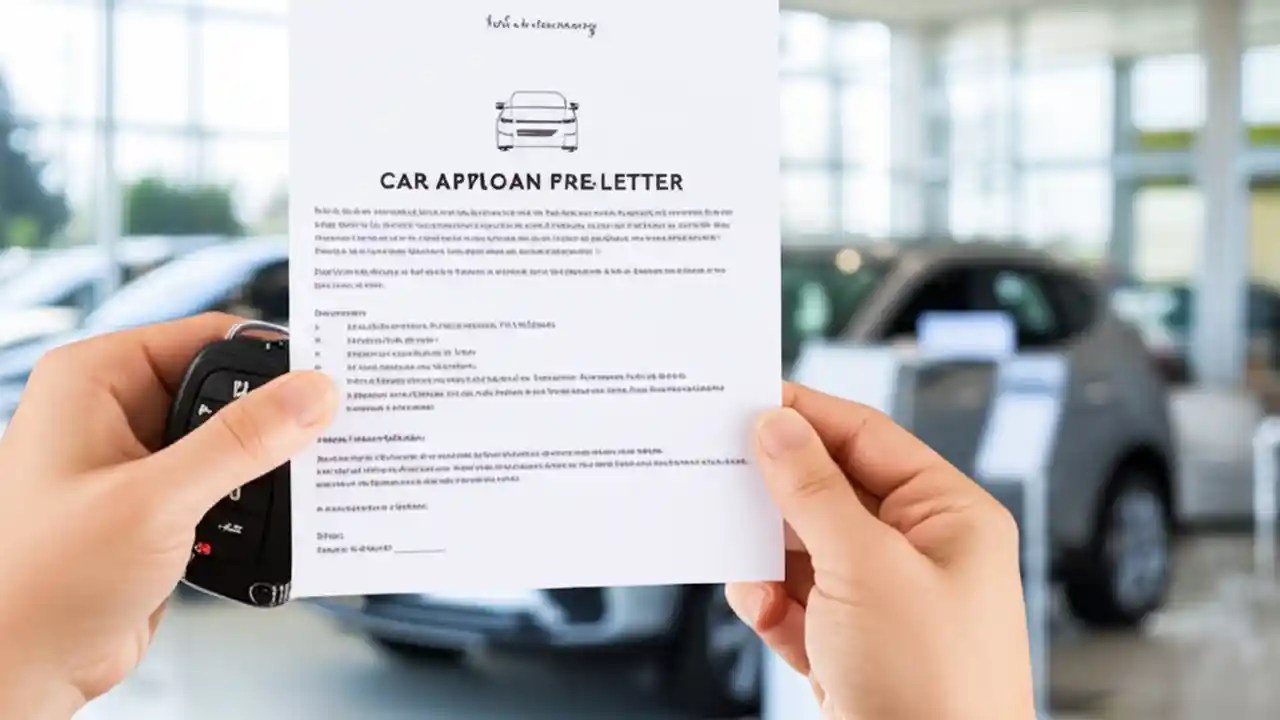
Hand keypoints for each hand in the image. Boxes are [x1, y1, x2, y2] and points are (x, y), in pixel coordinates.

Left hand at [0, 314, 336, 718]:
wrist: (16, 671)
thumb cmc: (41, 584)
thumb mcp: (155, 501)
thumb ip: (241, 442)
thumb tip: (313, 394)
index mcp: (95, 381)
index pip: (206, 338)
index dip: (272, 355)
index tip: (332, 376)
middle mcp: (113, 412)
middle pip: (225, 388)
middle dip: (279, 415)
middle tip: (339, 429)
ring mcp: (135, 463)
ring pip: (229, 440)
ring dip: (272, 462)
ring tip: (324, 474)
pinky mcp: (156, 509)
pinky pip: (223, 485)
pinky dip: (257, 499)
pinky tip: (291, 514)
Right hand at [727, 383, 1034, 719]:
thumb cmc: (936, 688)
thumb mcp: (868, 569)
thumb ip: (814, 491)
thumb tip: (777, 426)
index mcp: (949, 517)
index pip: (868, 438)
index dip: (807, 414)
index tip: (749, 396)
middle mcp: (918, 553)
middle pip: (829, 491)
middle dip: (776, 490)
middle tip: (718, 467)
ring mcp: (882, 603)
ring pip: (803, 549)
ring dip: (767, 554)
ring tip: (736, 550)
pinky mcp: (850, 647)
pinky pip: (795, 603)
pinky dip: (770, 603)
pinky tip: (760, 607)